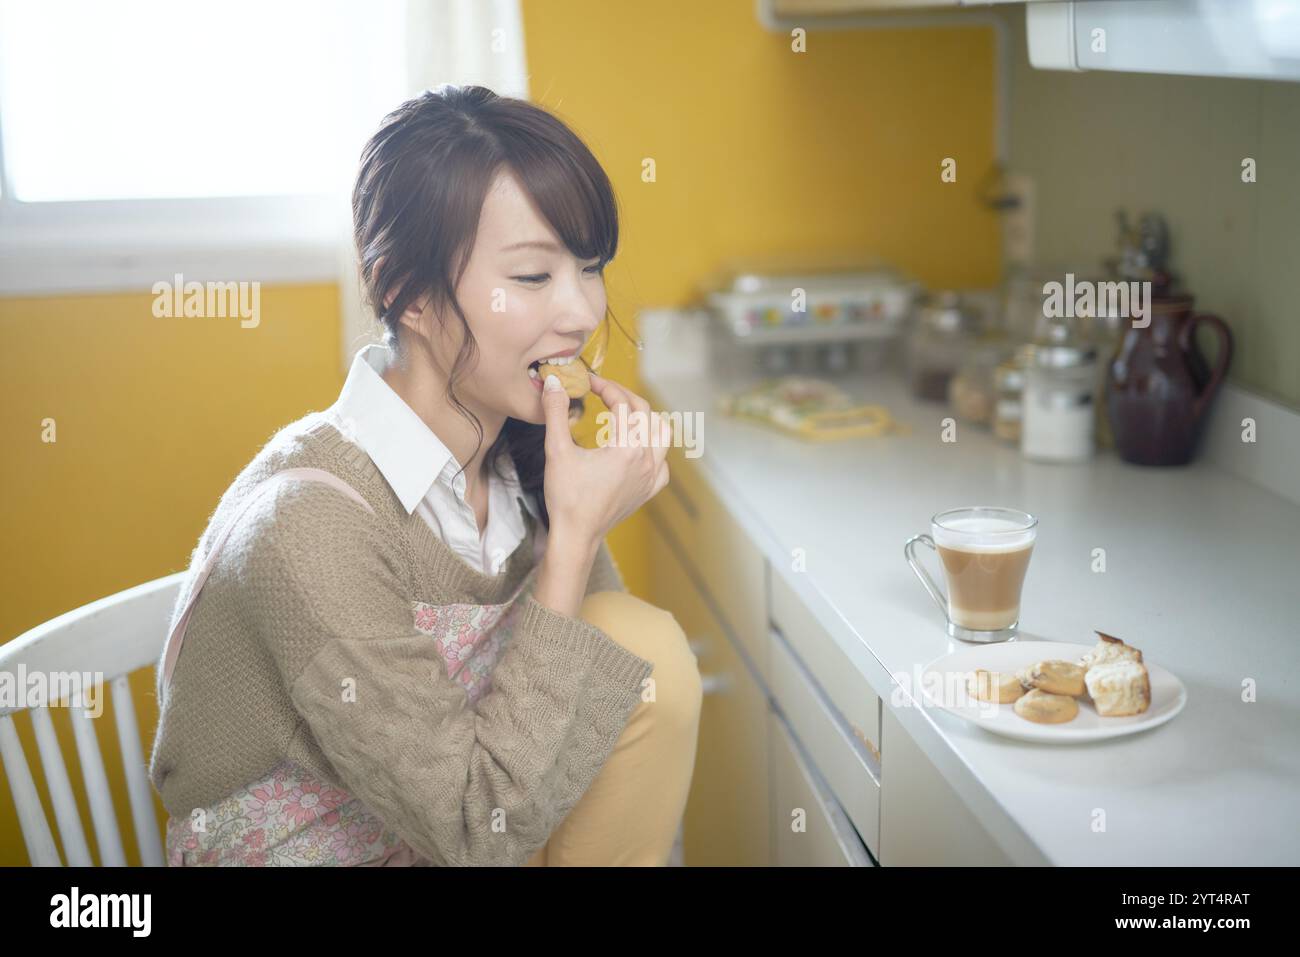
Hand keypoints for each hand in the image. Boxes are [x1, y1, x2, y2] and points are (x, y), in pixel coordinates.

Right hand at [540, 369, 671, 544]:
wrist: (576, 536)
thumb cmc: (566, 497)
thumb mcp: (556, 451)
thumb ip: (555, 412)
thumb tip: (554, 382)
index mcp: (627, 448)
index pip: (622, 403)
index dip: (605, 386)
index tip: (588, 381)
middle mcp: (646, 460)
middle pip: (644, 412)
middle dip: (623, 395)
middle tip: (602, 389)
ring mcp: (651, 476)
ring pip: (661, 434)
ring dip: (644, 417)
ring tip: (624, 411)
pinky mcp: (649, 490)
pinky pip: (662, 461)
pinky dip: (653, 447)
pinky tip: (637, 446)